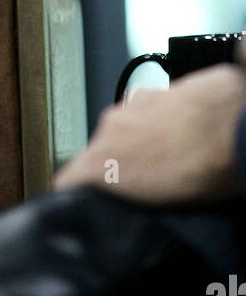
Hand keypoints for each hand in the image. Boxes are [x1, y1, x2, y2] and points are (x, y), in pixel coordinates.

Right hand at [52, 63, 245, 204]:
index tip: (83, 204)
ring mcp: (129, 106)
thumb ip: (131, 199)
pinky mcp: (153, 90)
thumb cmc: (205, 169)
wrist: (235, 123)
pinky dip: (156, 124)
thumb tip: (127, 204)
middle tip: (143, 188)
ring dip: (137, 145)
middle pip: (98, 154)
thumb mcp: (162, 205)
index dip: (75, 196)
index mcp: (101, 162)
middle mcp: (107, 128)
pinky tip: (181, 136)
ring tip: (168, 160)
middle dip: (115, 168)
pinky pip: (144, 113)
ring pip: (122, 132)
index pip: (67, 182)